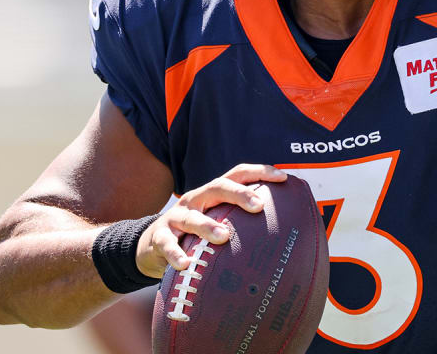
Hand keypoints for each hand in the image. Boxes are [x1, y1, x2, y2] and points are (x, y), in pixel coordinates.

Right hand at [136, 164, 286, 276]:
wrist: (151, 244)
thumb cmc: (196, 233)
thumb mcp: (216, 220)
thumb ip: (241, 221)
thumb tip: (286, 231)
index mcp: (213, 193)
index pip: (238, 173)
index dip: (260, 172)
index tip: (284, 178)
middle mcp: (196, 199)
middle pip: (218, 187)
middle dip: (239, 193)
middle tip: (258, 206)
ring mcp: (177, 217)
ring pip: (192, 217)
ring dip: (208, 226)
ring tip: (224, 237)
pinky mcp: (160, 237)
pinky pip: (167, 244)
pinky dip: (177, 254)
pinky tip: (186, 264)